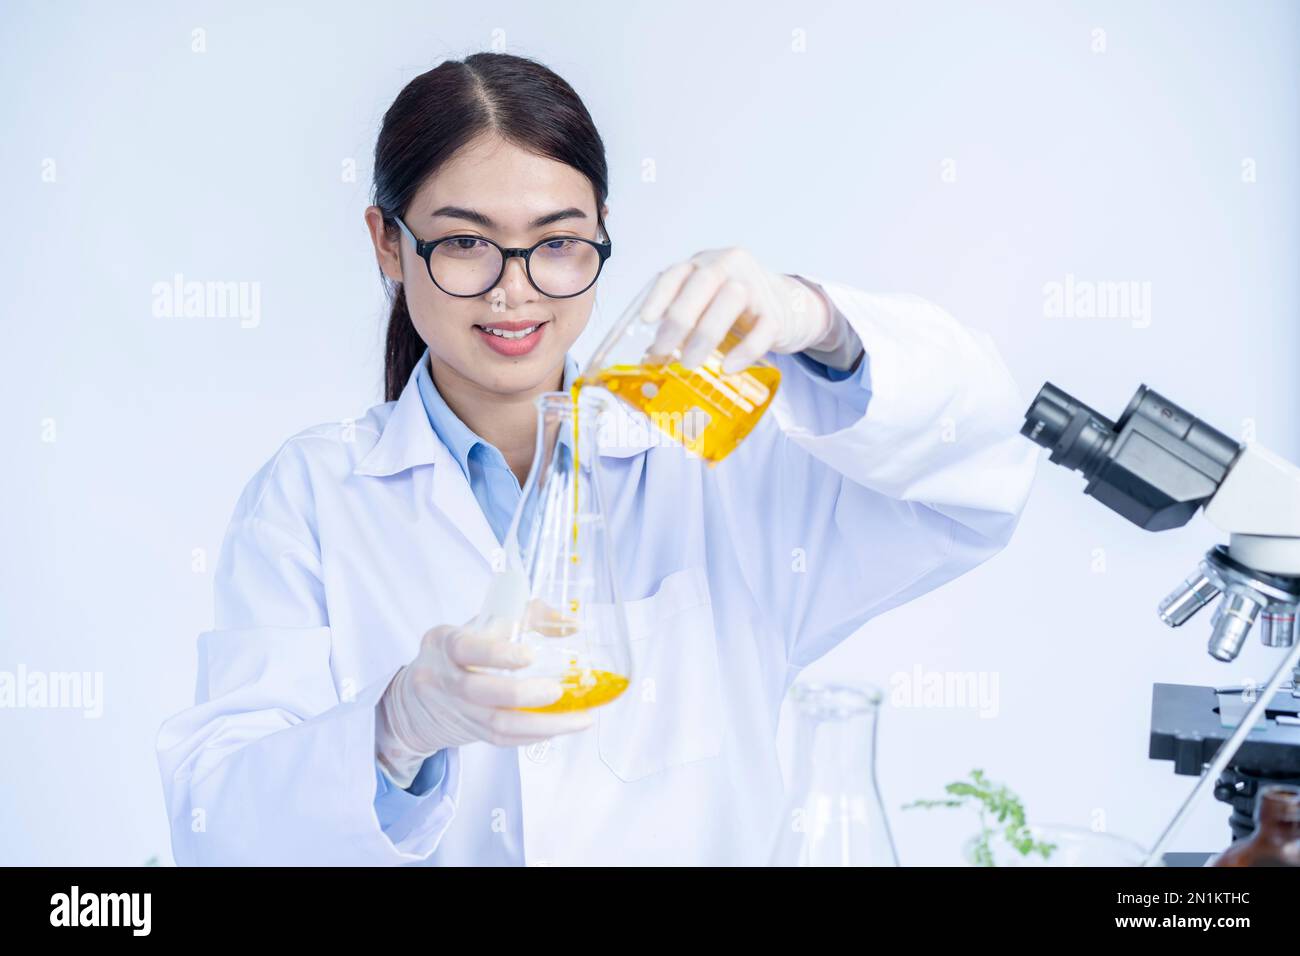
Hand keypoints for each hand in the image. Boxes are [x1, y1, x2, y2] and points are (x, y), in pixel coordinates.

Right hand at [375, 618, 590, 786]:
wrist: (418, 696)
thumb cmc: (462, 650)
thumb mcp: (482, 623)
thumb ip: (529, 616)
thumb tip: (573, 624)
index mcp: (444, 643)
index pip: (465, 648)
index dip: (496, 653)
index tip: (529, 655)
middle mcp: (443, 678)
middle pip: (478, 692)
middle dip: (523, 695)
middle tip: (558, 691)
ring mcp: (454, 710)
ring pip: (496, 725)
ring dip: (543, 724)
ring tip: (579, 719)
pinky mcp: (468, 732)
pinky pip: (503, 740)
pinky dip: (535, 734)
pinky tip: (560, 727)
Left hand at [638, 248, 840, 373]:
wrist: (788, 305)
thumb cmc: (736, 306)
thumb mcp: (706, 302)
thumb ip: (683, 319)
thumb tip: (651, 356)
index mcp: (705, 264)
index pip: (677, 273)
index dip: (659, 296)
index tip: (646, 320)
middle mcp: (730, 267)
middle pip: (704, 282)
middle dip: (679, 318)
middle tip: (663, 350)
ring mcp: (757, 288)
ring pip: (732, 300)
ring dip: (706, 335)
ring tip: (689, 362)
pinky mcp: (777, 314)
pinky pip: (762, 331)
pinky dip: (743, 352)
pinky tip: (727, 368)